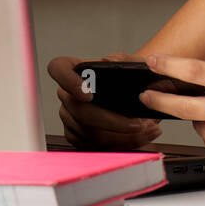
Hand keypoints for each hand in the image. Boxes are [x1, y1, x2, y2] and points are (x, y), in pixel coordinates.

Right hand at [47, 51, 162, 149]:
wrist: (136, 97)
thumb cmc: (131, 78)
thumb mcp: (134, 65)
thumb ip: (125, 59)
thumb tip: (110, 61)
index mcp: (76, 70)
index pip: (58, 68)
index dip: (68, 81)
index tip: (88, 94)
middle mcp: (68, 93)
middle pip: (81, 111)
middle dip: (113, 122)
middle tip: (137, 123)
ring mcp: (70, 116)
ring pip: (90, 134)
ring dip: (122, 136)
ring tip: (146, 130)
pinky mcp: (76, 135)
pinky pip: (94, 146)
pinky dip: (120, 144)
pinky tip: (137, 137)